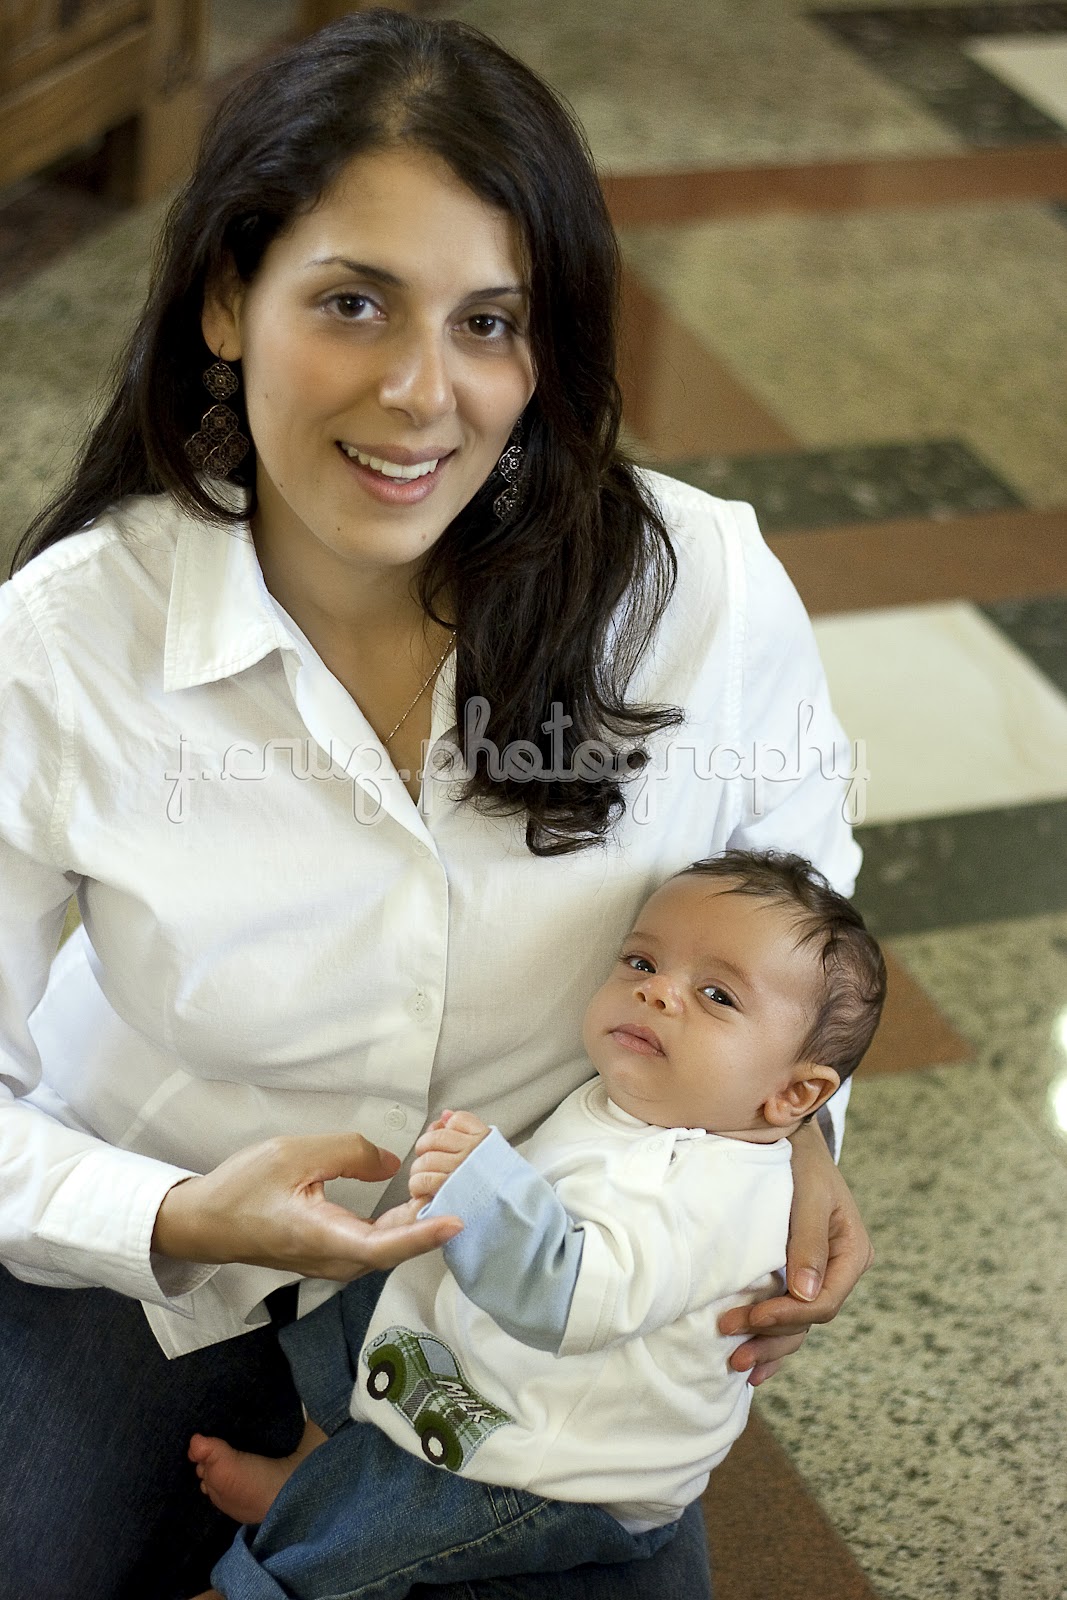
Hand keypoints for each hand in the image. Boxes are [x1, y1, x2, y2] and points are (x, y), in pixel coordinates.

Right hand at [151, 1134, 461, 1280]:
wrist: (205, 1222)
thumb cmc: (241, 1189)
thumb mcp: (294, 1154)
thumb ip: (347, 1153)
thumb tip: (392, 1165)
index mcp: (321, 1237)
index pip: (383, 1245)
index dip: (422, 1235)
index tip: (456, 1222)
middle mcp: (332, 1259)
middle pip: (394, 1247)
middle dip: (431, 1220)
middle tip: (461, 1184)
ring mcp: (332, 1260)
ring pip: (387, 1246)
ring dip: (417, 1222)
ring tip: (446, 1188)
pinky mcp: (331, 1253)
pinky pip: (374, 1243)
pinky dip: (399, 1224)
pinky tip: (415, 1201)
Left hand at [409, 1109, 490, 1202]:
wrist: (510, 1209)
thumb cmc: (498, 1183)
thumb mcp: (491, 1150)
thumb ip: (467, 1129)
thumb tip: (445, 1115)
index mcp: (483, 1139)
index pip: (456, 1120)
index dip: (443, 1128)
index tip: (442, 1142)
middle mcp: (471, 1151)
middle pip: (434, 1139)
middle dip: (424, 1148)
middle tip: (426, 1160)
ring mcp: (460, 1170)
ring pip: (426, 1160)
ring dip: (419, 1170)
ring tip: (424, 1177)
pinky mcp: (449, 1190)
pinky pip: (423, 1180)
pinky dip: (417, 1185)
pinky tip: (423, 1190)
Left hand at [719, 1119, 872, 1384]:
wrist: (788, 1137)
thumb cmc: (799, 1161)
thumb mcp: (808, 1194)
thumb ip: (807, 1242)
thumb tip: (806, 1295)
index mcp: (853, 1253)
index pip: (823, 1302)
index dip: (786, 1315)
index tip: (751, 1318)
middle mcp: (840, 1271)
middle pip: (809, 1320)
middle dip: (770, 1338)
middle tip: (732, 1351)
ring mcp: (820, 1277)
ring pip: (799, 1326)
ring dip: (768, 1348)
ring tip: (736, 1366)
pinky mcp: (798, 1277)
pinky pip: (790, 1317)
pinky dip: (771, 1342)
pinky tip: (755, 1368)